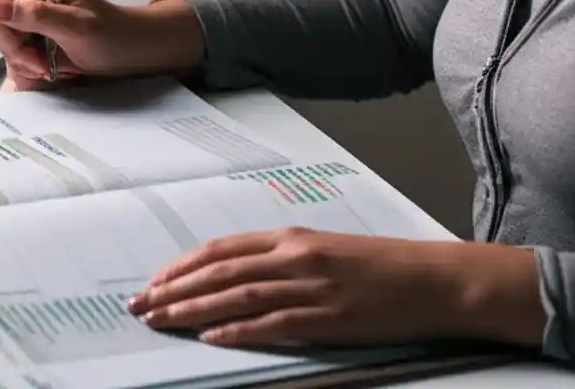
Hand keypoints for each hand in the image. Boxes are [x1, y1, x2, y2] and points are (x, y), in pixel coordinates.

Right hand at [0, 0, 204, 90]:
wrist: (131, 50)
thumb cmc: (111, 34)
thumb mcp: (74, 27)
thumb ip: (35, 16)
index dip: (11, 41)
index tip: (37, 59)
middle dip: (20, 56)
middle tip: (46, 67)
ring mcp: (27, 18)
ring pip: (4, 48)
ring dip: (26, 65)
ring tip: (53, 69)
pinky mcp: (32, 36)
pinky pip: (14, 56)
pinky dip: (30, 69)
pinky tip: (50, 69)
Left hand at [127, 228, 544, 348]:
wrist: (435, 280)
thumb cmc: (383, 266)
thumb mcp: (327, 249)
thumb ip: (284, 259)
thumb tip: (238, 277)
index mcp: (292, 237)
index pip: (221, 250)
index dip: (182, 265)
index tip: (154, 281)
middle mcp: (294, 256)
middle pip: (219, 272)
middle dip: (173, 288)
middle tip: (140, 305)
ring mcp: (310, 287)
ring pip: (236, 297)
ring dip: (192, 310)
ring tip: (161, 320)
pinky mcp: (327, 317)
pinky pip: (272, 324)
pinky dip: (237, 330)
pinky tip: (210, 337)